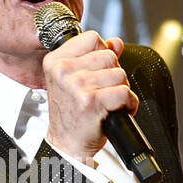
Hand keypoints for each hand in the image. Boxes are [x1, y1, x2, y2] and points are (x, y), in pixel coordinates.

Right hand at [42, 30, 132, 158]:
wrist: (67, 143)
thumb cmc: (71, 113)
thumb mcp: (74, 79)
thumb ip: (95, 55)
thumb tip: (116, 42)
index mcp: (55, 61)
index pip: (92, 38)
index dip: (102, 52)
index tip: (96, 70)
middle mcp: (62, 71)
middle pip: (109, 55)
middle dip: (113, 74)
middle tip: (102, 90)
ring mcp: (76, 85)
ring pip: (119, 74)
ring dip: (120, 89)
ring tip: (107, 101)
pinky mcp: (91, 101)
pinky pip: (124, 92)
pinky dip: (128, 104)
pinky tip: (116, 110)